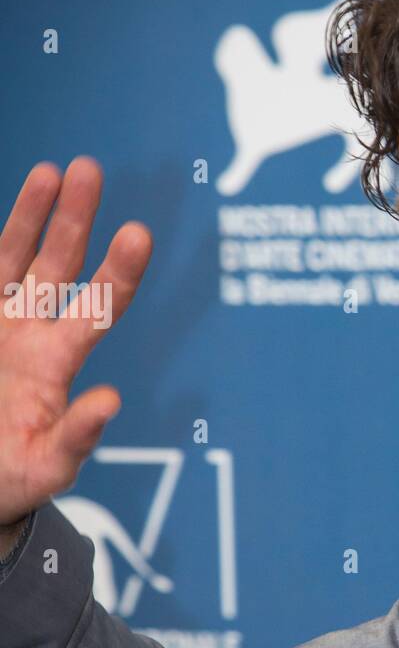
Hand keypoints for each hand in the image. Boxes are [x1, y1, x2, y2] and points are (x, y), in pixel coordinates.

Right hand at [0, 157, 151, 526]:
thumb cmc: (12, 478)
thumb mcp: (45, 468)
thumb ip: (77, 438)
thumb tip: (112, 400)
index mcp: (58, 362)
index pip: (97, 308)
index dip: (119, 272)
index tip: (137, 233)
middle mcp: (31, 332)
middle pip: (59, 264)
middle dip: (75, 217)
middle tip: (90, 169)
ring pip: (15, 256)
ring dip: (31, 213)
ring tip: (53, 170)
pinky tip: (4, 212)